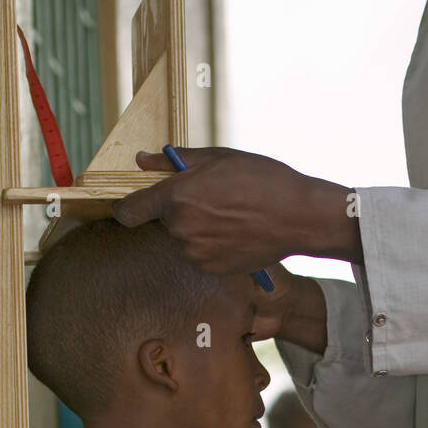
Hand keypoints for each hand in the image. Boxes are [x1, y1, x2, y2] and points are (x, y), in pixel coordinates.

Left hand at [111, 146, 362, 270]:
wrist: (298, 217)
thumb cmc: (262, 180)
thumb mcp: (218, 158)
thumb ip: (174, 162)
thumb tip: (143, 160)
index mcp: (177, 197)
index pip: (129, 211)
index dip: (129, 208)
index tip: (134, 206)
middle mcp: (181, 229)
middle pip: (164, 222)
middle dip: (180, 212)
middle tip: (213, 200)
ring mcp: (196, 253)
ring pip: (184, 240)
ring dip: (198, 230)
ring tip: (231, 216)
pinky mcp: (212, 269)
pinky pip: (201, 256)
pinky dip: (212, 247)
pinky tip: (236, 233)